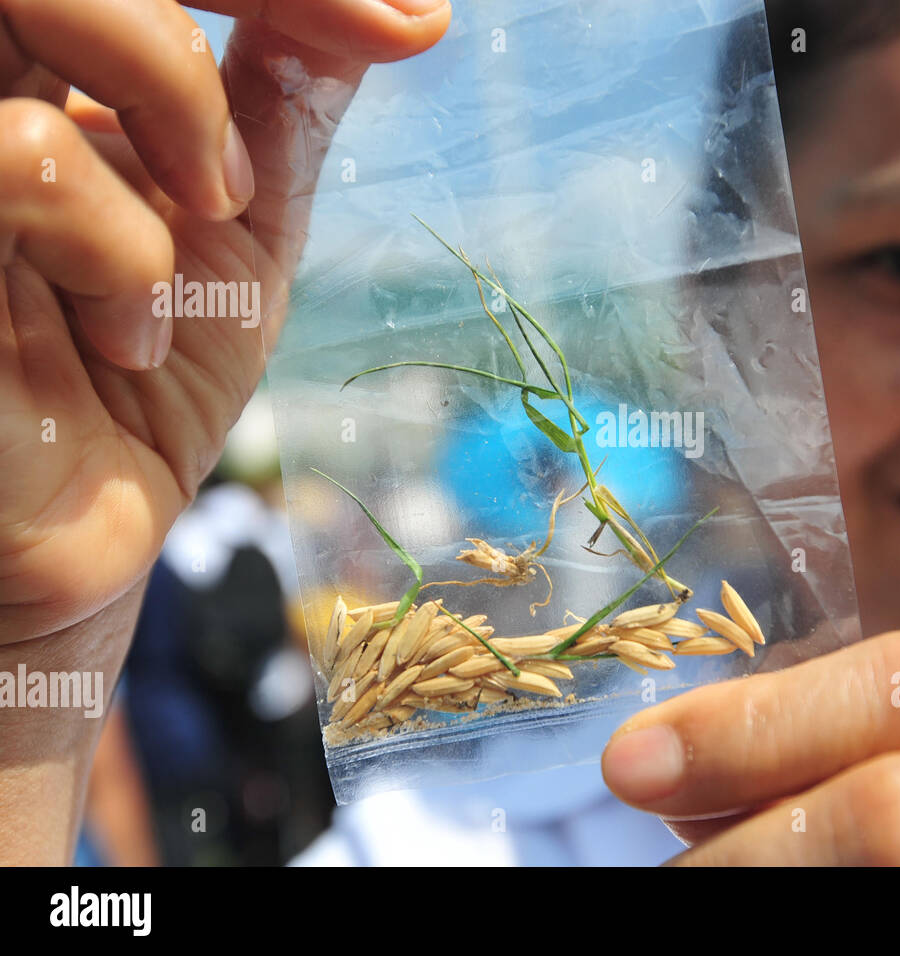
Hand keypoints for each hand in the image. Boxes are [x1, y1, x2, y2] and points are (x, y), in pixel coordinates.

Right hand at [0, 0, 450, 862]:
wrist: (82, 534)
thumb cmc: (144, 384)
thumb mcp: (241, 235)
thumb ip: (280, 108)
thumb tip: (402, 7)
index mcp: (42, 62)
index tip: (408, 20)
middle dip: (222, 8)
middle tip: (266, 144)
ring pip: (35, 9)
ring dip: (174, 129)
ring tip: (187, 259)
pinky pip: (23, 161)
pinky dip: (122, 245)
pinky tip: (126, 334)